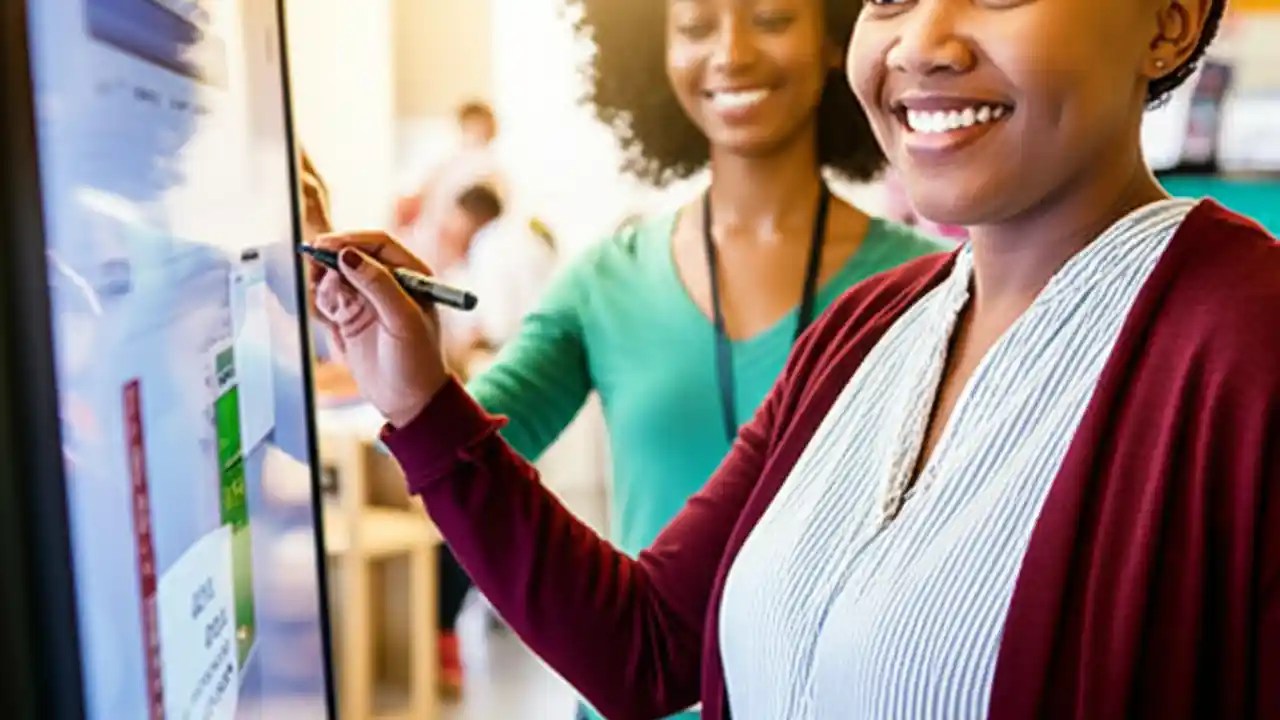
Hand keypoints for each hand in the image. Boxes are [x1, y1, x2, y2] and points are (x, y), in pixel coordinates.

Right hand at [309, 231, 447, 426]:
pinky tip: (326, 314)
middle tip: (311, 266)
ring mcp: (366, 300)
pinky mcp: (348, 318)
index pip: (378, 244)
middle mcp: (388, 283)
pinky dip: (320, 301)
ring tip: (328, 302)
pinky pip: (326, 299)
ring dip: (324, 283)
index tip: (326, 246)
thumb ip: (377, 285)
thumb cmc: (417, 360)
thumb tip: (347, 255)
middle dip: (331, 260)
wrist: (408, 400)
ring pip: (335, 276)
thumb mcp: (402, 320)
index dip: (351, 240)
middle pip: (351, 256)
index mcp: (411, 275)